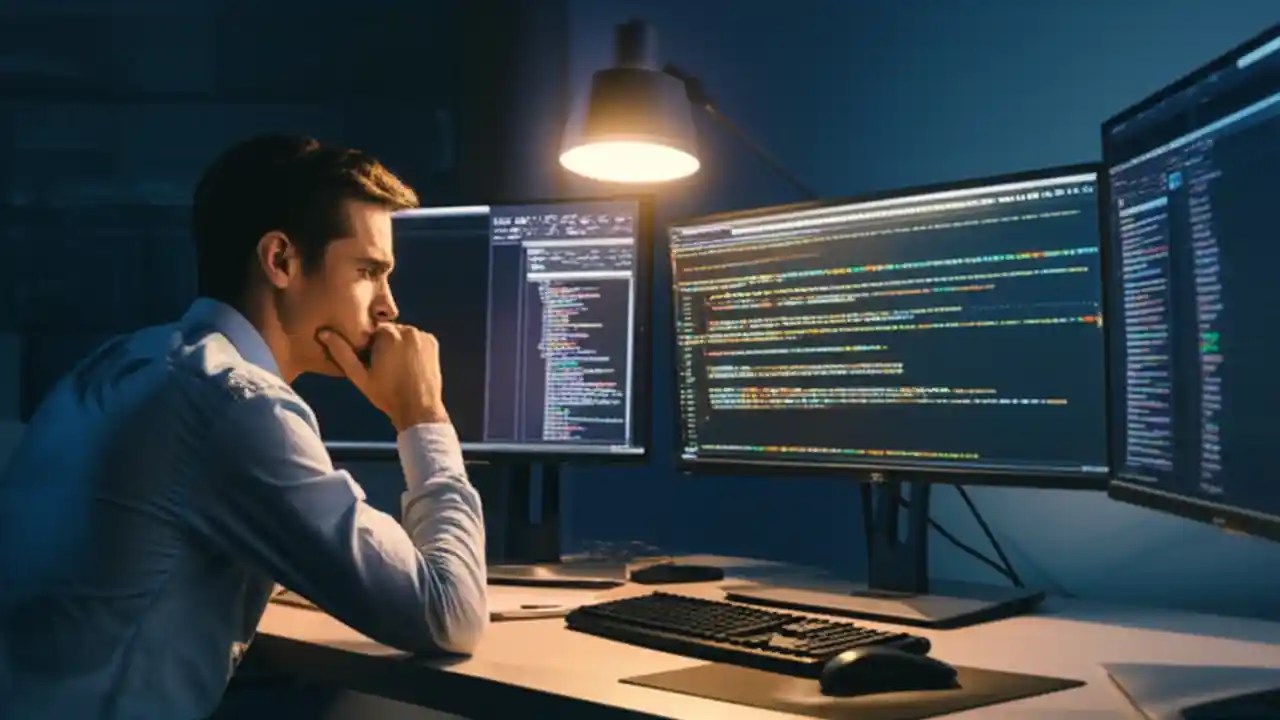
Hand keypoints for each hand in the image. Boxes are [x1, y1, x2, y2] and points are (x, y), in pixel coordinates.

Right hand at [318, 324, 448, 432]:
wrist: (419, 409)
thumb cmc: (386, 395)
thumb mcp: (359, 376)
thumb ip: (341, 352)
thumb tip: (324, 333)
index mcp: (387, 334)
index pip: (370, 331)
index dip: (367, 347)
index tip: (370, 363)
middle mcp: (407, 330)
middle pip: (387, 331)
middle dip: (383, 344)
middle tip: (384, 368)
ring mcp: (422, 335)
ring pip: (402, 334)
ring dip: (397, 345)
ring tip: (396, 368)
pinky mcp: (432, 342)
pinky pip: (416, 339)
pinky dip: (411, 347)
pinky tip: (408, 365)